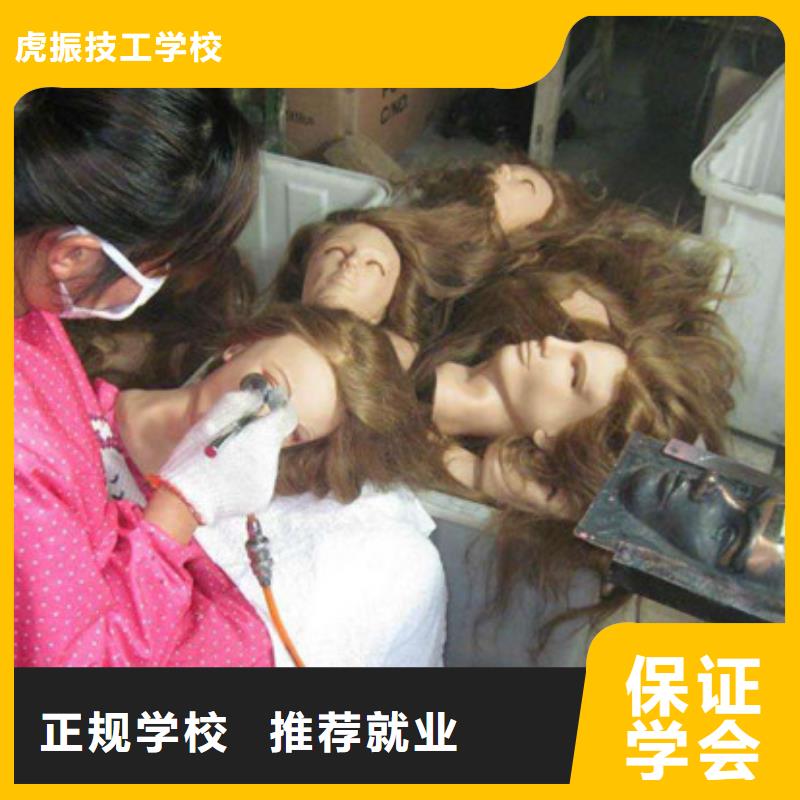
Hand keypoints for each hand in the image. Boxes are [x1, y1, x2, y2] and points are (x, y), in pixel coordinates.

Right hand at [158, 389, 297, 525]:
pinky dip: (247, 478)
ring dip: (252, 458)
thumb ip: (242, 401)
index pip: (286, 417)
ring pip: (267, 461)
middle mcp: (272, 457)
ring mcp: (269, 480)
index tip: (264, 415)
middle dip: (258, 438)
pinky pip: (260, 481)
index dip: (276, 412)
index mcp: (264, 434)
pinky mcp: (262, 497)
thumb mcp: (215, 417)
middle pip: (274, 440)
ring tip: (227, 462)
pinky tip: (228, 478)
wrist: (187, 496)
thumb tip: (259, 396)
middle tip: (235, 442)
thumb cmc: (196, 454)